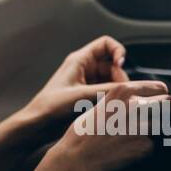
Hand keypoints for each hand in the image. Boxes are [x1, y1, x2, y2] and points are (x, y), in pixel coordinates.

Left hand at [14, 36, 158, 145]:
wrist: (36, 127)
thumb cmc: (51, 108)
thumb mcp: (83, 96)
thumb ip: (110, 91)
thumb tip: (134, 89)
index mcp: (80, 60)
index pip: (106, 44)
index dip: (119, 51)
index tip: (122, 65)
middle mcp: (84, 69)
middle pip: (114, 66)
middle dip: (121, 79)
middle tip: (122, 95)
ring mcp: (86, 84)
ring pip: (112, 82)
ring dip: (117, 92)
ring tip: (115, 106)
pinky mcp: (87, 98)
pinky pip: (106, 94)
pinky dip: (111, 100)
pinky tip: (111, 111)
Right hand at [51, 81, 170, 170]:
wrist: (79, 156)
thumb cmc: (84, 131)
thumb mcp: (102, 103)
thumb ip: (124, 98)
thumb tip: (142, 97)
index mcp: (124, 91)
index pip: (160, 87)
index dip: (160, 95)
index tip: (159, 100)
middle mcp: (135, 105)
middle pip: (167, 104)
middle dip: (162, 110)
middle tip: (151, 118)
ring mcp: (142, 125)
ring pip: (161, 125)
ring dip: (152, 130)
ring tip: (133, 136)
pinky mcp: (144, 145)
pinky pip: (151, 144)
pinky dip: (143, 148)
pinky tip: (128, 148)